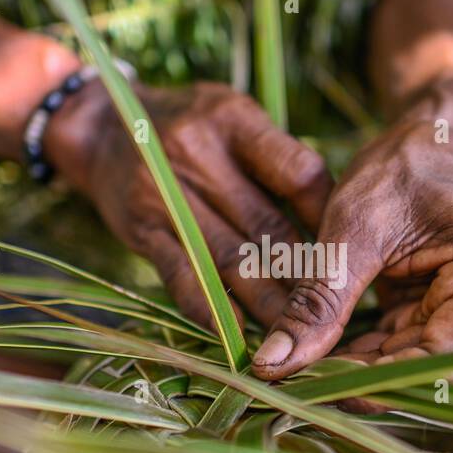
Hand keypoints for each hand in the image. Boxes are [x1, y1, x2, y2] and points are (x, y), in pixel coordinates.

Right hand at [48, 81, 332, 327]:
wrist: (100, 126)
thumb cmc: (189, 123)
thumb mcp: (235, 116)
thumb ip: (278, 157)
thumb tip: (333, 217)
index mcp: (233, 121)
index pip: (296, 171)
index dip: (328, 216)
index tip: (352, 249)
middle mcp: (198, 155)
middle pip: (266, 223)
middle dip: (308, 273)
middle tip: (341, 310)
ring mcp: (166, 195)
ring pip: (229, 258)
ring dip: (268, 302)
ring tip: (301, 333)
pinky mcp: (142, 231)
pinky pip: (181, 275)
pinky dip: (210, 308)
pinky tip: (237, 336)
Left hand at [250, 84, 452, 387]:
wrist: (424, 147)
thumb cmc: (399, 171)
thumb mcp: (351, 230)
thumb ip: (318, 302)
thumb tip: (271, 365)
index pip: (440, 359)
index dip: (377, 382)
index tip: (310, 383)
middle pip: (425, 373)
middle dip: (357, 381)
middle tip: (287, 376)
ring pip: (407, 372)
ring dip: (352, 373)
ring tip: (292, 364)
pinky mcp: (444, 326)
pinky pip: (397, 358)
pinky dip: (356, 358)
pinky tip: (314, 351)